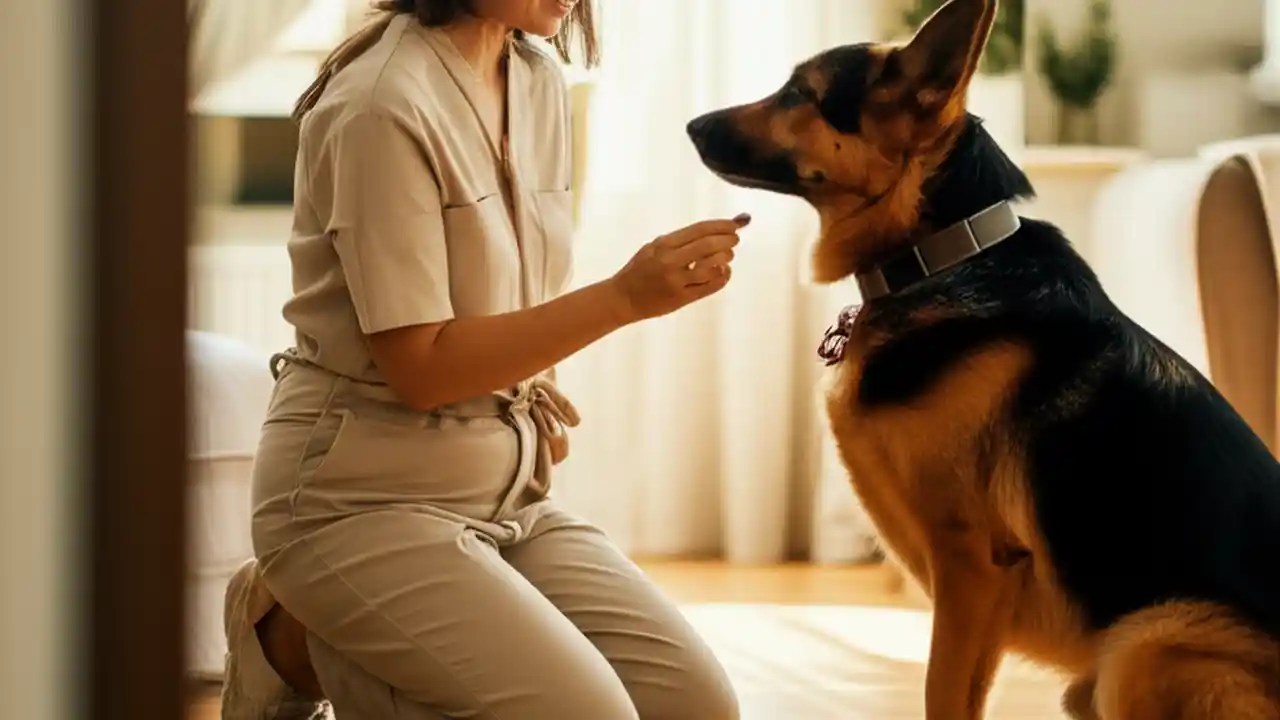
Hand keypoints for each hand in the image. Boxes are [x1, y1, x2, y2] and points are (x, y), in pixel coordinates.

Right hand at [608, 213, 750, 322]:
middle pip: (709, 246)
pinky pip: (710, 287)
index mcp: (663, 245)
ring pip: (712, 266)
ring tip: (728, 255)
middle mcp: (670, 261)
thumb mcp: (653, 247)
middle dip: (728, 240)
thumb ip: (679, 240)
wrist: (622, 298)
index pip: (699, 229)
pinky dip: (722, 277)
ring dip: (726, 258)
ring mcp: (677, 281)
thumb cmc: (640, 270)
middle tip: (735, 239)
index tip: (735, 224)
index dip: (721, 225)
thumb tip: (711, 229)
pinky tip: (724, 271)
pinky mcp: (682, 298)